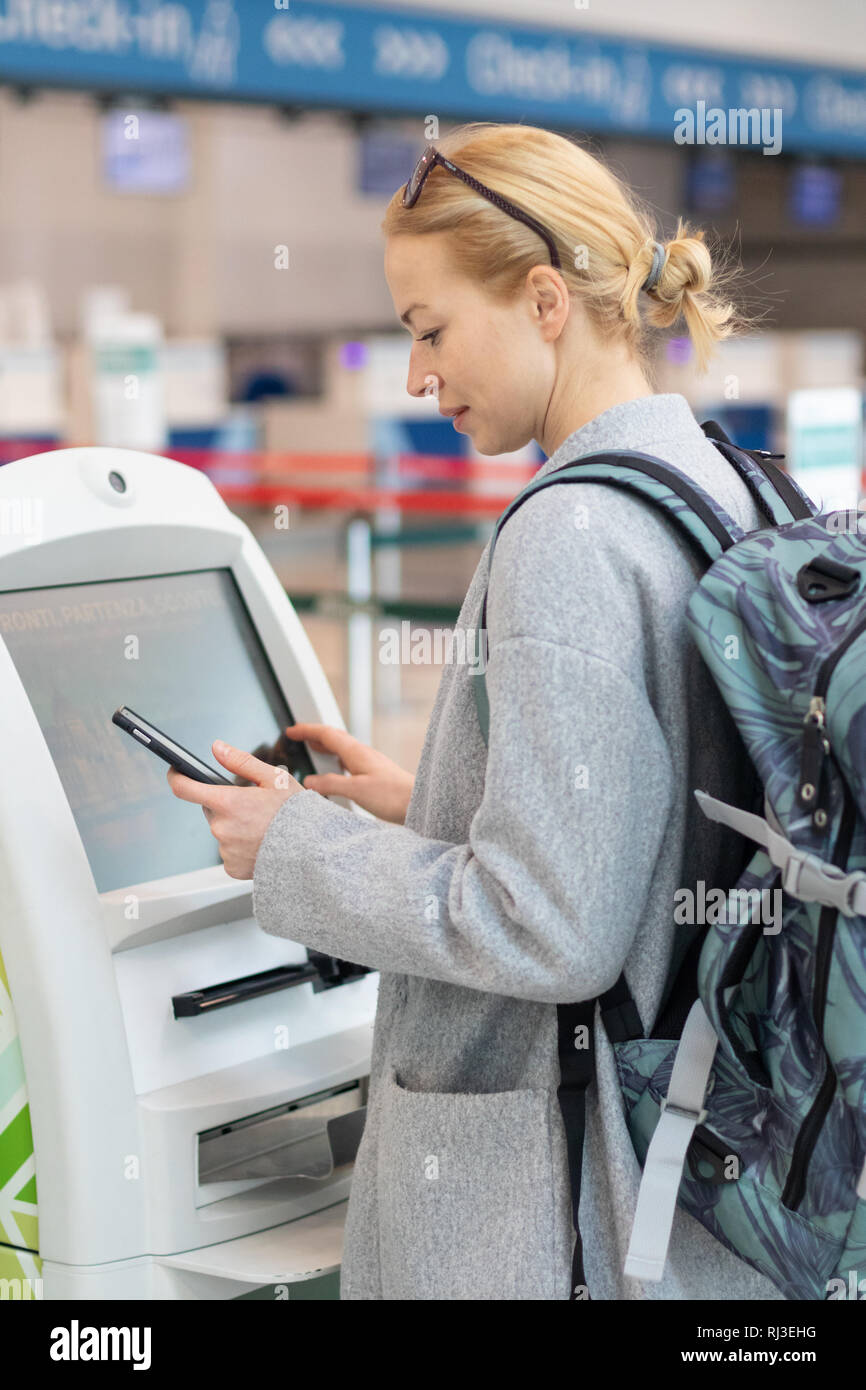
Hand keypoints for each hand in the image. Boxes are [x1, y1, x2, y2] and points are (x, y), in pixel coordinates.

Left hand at [166, 740, 303, 878]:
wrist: (312, 852)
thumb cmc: (296, 815)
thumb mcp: (274, 778)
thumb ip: (241, 761)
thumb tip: (217, 748)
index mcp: (228, 802)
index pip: (185, 788)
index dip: (177, 777)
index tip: (176, 773)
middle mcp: (221, 828)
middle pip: (211, 810)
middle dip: (226, 805)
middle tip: (252, 806)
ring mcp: (225, 850)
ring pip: (222, 831)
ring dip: (235, 826)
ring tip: (262, 827)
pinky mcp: (231, 867)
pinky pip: (229, 852)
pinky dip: (240, 847)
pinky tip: (260, 844)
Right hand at [286, 722, 414, 824]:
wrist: (418, 803)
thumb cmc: (393, 795)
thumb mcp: (356, 790)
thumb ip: (330, 784)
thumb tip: (309, 782)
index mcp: (356, 752)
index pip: (327, 734)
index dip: (307, 730)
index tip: (291, 730)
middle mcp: (363, 754)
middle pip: (334, 737)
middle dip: (315, 735)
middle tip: (299, 737)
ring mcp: (369, 763)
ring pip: (342, 748)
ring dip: (326, 746)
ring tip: (313, 750)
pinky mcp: (374, 774)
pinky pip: (349, 761)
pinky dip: (336, 760)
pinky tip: (336, 771)